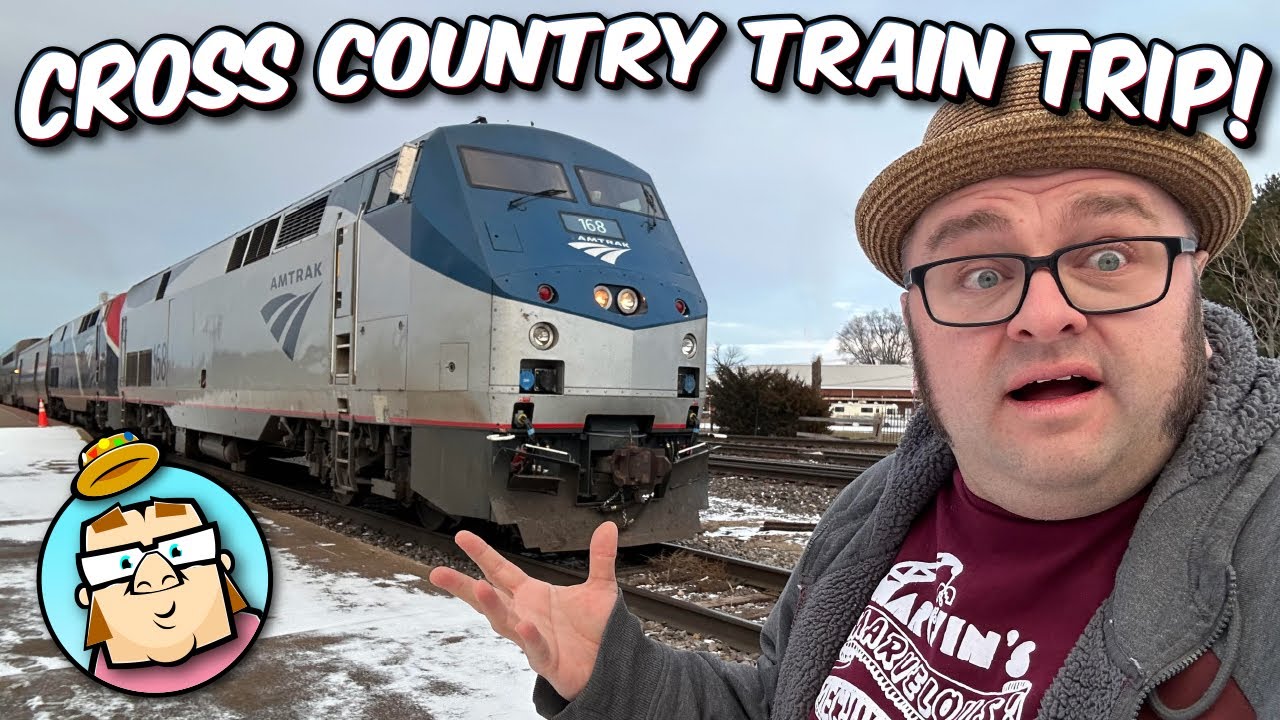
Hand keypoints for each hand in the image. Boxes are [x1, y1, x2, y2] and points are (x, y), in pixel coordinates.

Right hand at [428, 521, 619, 700]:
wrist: (612, 664)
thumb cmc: (598, 631)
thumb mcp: (601, 588)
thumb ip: (600, 558)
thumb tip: (607, 529)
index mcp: (533, 595)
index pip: (501, 571)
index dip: (482, 553)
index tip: (462, 536)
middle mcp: (525, 615)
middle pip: (488, 598)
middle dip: (463, 586)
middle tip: (439, 573)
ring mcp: (532, 638)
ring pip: (504, 622)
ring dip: (492, 606)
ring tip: (479, 588)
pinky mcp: (547, 660)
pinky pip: (535, 648)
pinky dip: (529, 636)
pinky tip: (524, 624)